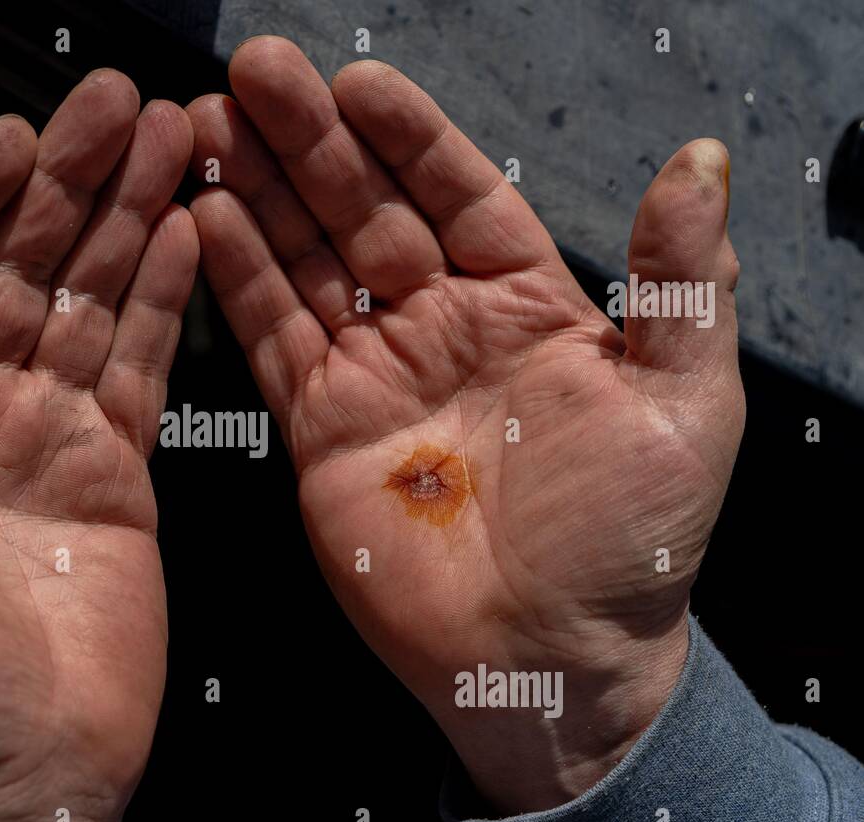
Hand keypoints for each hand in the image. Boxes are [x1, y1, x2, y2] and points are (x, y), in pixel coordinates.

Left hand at [0, 70, 197, 821]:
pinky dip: (164, 298)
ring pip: (83, 298)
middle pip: (11, 265)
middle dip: (67, 180)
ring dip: (126, 218)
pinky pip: (139, 362)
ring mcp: (43, 432)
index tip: (13, 138)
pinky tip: (185, 236)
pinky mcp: (113, 465)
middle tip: (121, 104)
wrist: (12, 780)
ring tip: (173, 141)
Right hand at [189, 37, 742, 813]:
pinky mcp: (321, 429)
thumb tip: (701, 161)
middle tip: (255, 72)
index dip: (408, 137)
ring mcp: (375, 375)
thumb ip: (680, 283)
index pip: (458, 193)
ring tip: (206, 123)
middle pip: (365, 212)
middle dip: (310, 142)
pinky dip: (236, 278)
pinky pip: (272, 338)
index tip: (357, 81)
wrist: (550, 664)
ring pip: (306, 262)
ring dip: (257, 192)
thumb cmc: (631, 544)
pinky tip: (204, 215)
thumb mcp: (684, 404)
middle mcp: (442, 327)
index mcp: (529, 305)